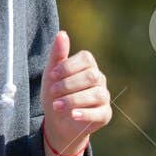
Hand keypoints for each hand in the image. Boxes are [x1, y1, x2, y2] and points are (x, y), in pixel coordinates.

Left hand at [39, 30, 110, 155]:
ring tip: (56, 106)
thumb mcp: (51, 74)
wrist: (57, 122)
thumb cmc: (55, 94)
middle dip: (69, 84)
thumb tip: (62, 33)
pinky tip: (72, 115)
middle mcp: (99, 79)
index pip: (85, 59)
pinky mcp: (104, 114)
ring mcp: (104, 97)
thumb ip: (57, 55)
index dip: (68, 66)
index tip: (52, 75)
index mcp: (88, 65)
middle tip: (52, 92)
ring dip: (73, 100)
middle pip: (91, 76)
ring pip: (96, 94)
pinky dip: (85, 114)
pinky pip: (99, 113)